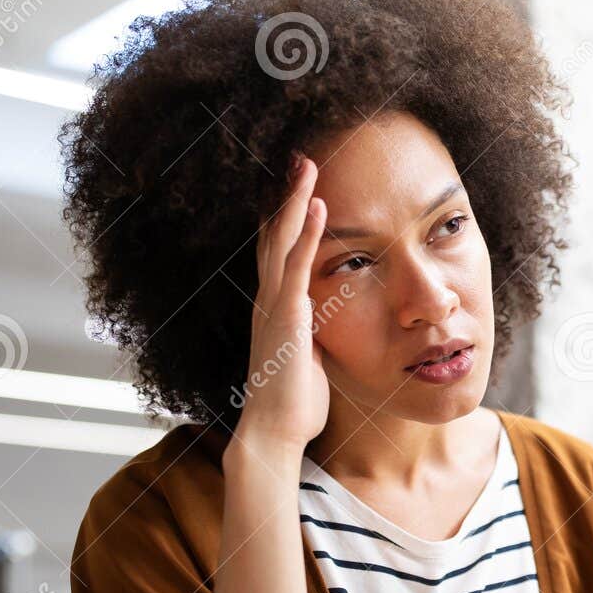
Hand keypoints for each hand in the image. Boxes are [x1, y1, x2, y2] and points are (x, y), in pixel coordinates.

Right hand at [235, 152, 329, 452]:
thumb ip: (312, 338)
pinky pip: (297, 265)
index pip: (278, 253)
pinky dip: (306, 232)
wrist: (272, 434)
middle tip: (299, 158)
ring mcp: (274, 305)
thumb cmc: (292, 406)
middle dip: (286, 195)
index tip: (299, 188)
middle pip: (274, 234)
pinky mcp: (286, 315)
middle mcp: (268, 300)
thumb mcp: (307, 362)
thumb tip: (324, 332)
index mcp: (275, 310)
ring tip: (306, 163)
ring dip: (294, 199)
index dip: (286, 218)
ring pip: (281, 239)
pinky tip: (316, 203)